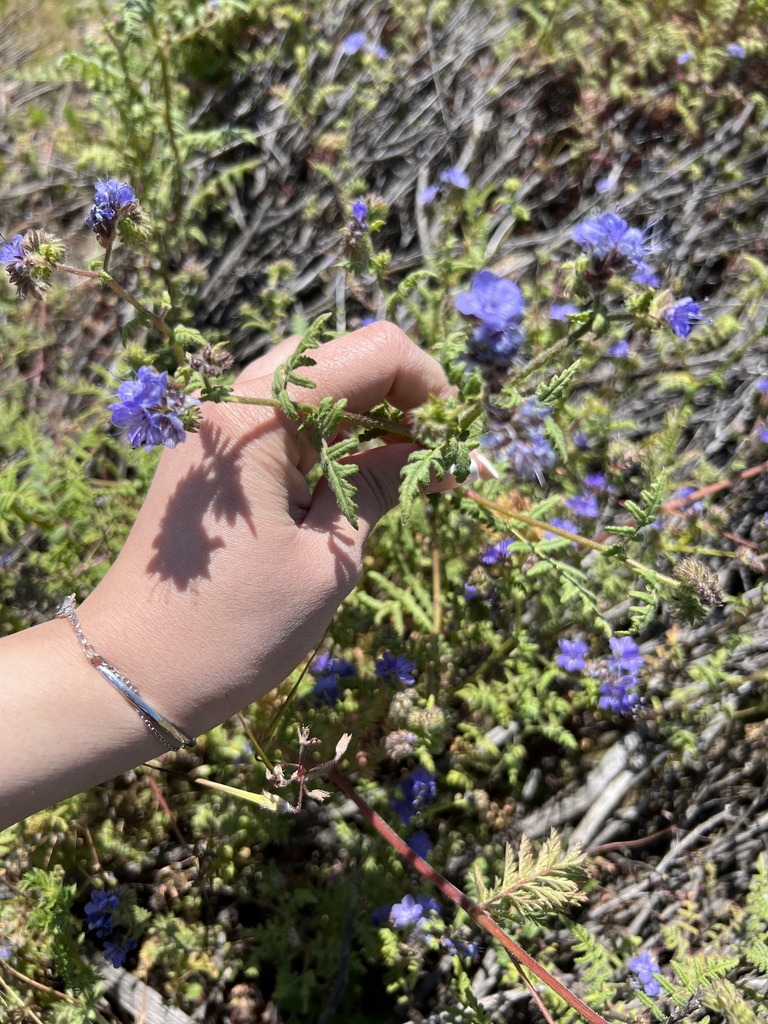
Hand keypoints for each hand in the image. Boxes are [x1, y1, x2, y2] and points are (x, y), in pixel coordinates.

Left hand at [81, 322, 453, 736]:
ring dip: (368, 419)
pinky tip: (361, 479)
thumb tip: (441, 455)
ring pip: (315, 389)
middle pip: (340, 359)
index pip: (370, 352)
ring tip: (407, 472)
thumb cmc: (232, 628)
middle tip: (434, 456)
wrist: (132, 672)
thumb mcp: (326, 560)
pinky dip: (332, 441)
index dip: (429, 385)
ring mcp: (218, 428)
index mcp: (258, 416)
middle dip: (401, 396)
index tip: (458, 439)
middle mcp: (232, 402)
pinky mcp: (216, 459)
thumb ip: (382, 487)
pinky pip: (287, 424)